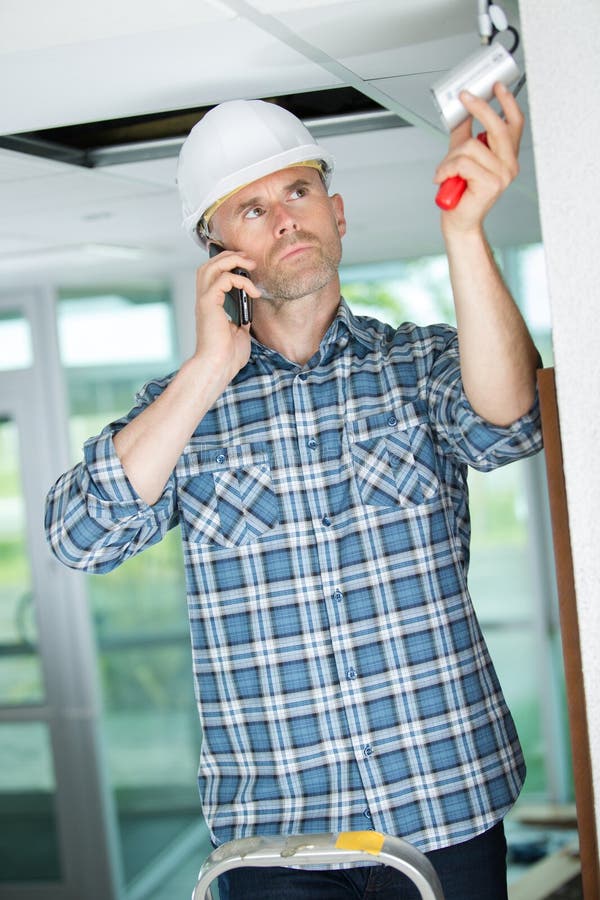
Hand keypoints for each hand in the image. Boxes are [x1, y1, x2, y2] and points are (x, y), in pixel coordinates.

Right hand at [193, 249, 260, 383]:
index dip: (227, 264)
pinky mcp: (209, 304)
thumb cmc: (228, 355)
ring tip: (250, 264)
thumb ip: (241, 318)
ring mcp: (205, 301)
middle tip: (248, 259)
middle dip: (229, 256)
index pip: (212, 274)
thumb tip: (249, 309)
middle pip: (209, 265)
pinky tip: (253, 292)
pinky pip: (224, 279)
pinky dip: (241, 280)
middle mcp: (204, 300)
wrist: (219, 366)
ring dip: (232, 261)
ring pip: (212, 266)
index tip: (247, 267)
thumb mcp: (239, 331)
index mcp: (210, 306)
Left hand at [433, 82, 523, 231]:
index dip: (507, 103)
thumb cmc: (461, 194)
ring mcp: (503, 175)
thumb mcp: (461, 158)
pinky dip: (446, 169)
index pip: (514, 124)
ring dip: (450, 157)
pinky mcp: (491, 184)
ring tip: (445, 172)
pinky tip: (444, 178)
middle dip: (479, 108)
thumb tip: (461, 113)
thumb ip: (464, 136)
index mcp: (506, 157)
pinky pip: (462, 162)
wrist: (459, 222)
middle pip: (497, 127)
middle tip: (465, 97)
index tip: (496, 87)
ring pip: (471, 146)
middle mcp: (509, 165)